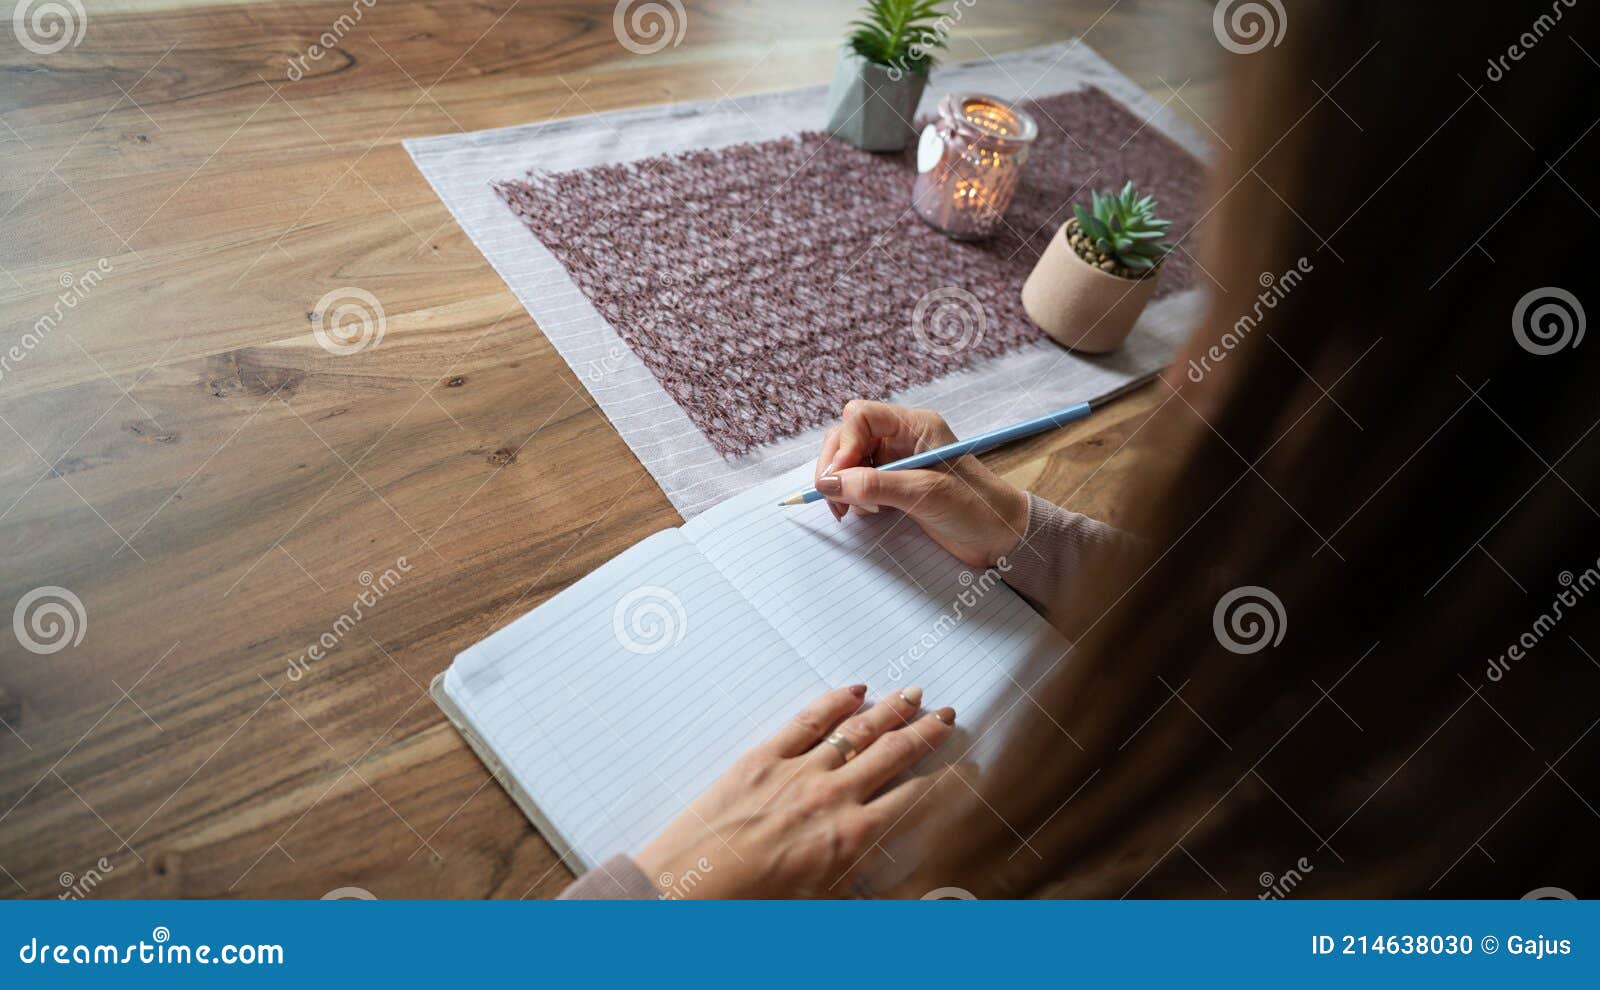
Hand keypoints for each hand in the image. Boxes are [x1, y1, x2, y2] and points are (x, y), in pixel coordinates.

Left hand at [633, 684, 957, 898]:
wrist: (690, 893)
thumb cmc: (755, 909)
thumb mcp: (825, 908)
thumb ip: (873, 894)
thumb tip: (921, 897)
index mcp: (851, 839)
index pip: (915, 800)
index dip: (947, 781)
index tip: (968, 766)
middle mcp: (832, 798)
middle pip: (892, 755)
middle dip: (925, 732)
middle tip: (947, 713)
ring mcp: (797, 773)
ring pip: (856, 731)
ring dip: (890, 711)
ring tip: (913, 694)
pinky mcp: (762, 758)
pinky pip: (806, 722)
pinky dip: (834, 703)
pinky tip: (854, 690)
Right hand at [814, 400, 1029, 567]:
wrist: (1002, 537)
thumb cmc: (977, 508)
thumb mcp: (925, 494)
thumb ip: (875, 485)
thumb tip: (829, 483)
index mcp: (915, 426)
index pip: (861, 417)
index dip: (843, 444)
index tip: (838, 478)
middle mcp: (903, 438)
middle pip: (849, 436)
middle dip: (836, 466)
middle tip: (833, 498)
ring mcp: (898, 462)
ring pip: (850, 460)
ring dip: (841, 483)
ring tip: (850, 509)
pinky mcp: (895, 485)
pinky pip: (859, 481)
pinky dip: (852, 495)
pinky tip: (865, 512)